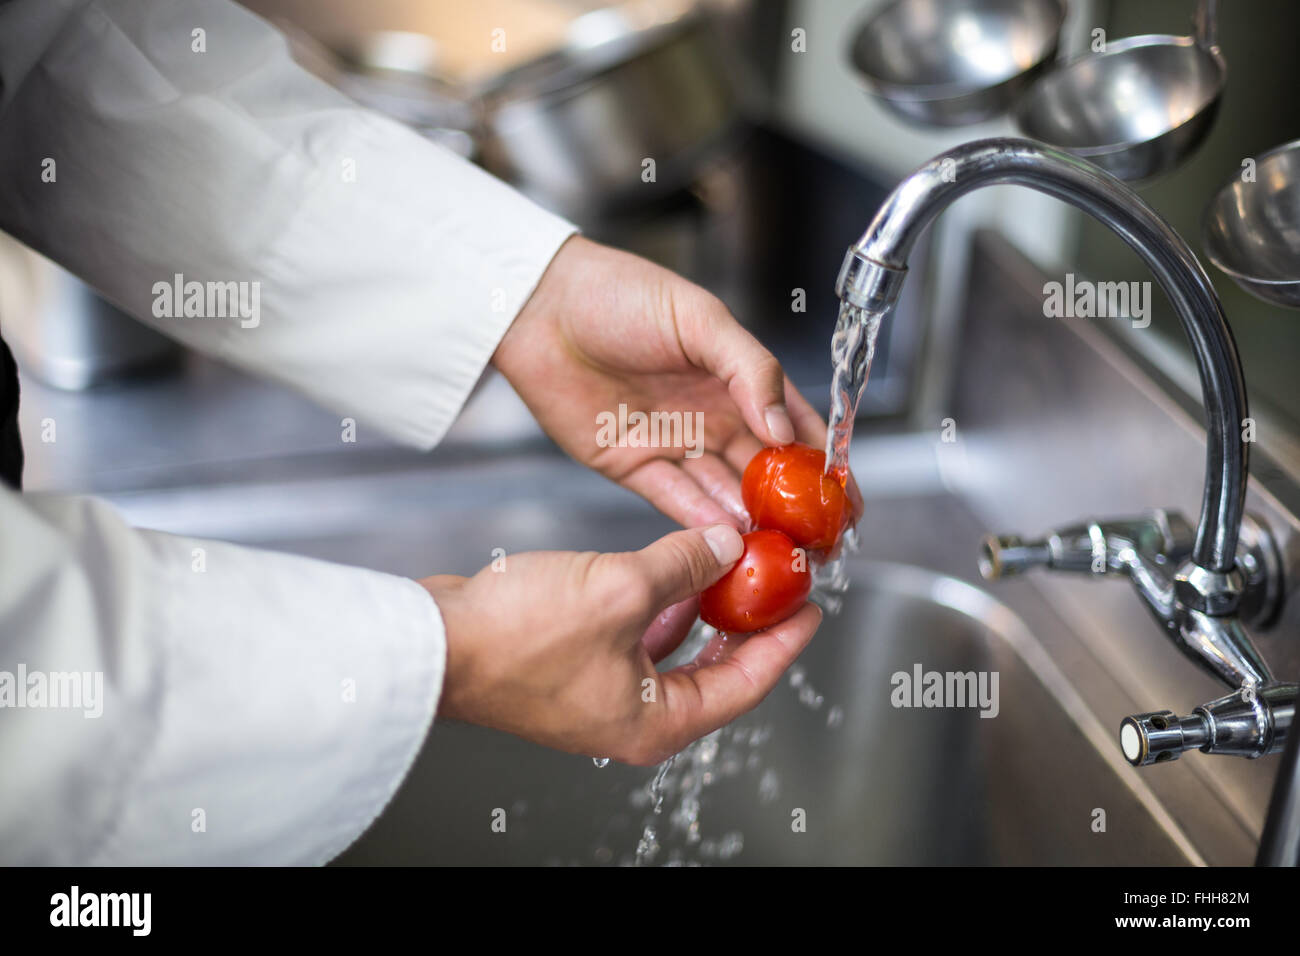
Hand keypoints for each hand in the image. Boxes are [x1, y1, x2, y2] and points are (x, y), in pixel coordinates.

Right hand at [422, 523, 821, 764]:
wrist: (435, 641)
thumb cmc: (517, 636)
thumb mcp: (621, 587)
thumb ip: (685, 564)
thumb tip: (725, 546)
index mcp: (656, 721)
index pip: (745, 684)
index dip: (784, 641)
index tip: (811, 608)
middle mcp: (633, 716)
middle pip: (713, 669)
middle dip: (745, 621)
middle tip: (776, 582)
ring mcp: (601, 693)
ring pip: (673, 648)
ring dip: (700, 605)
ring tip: (731, 563)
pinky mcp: (574, 666)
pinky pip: (636, 635)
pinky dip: (658, 602)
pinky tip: (668, 566)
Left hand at [493, 236, 840, 528]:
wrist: (541, 308)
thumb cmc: (617, 295)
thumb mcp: (698, 319)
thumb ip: (749, 369)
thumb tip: (783, 428)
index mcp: (734, 377)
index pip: (793, 426)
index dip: (823, 463)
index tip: (848, 499)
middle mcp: (710, 415)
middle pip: (763, 472)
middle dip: (793, 508)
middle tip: (819, 543)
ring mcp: (673, 443)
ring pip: (722, 492)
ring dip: (750, 521)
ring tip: (779, 551)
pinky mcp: (632, 464)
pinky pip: (675, 499)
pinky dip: (701, 522)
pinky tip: (728, 540)